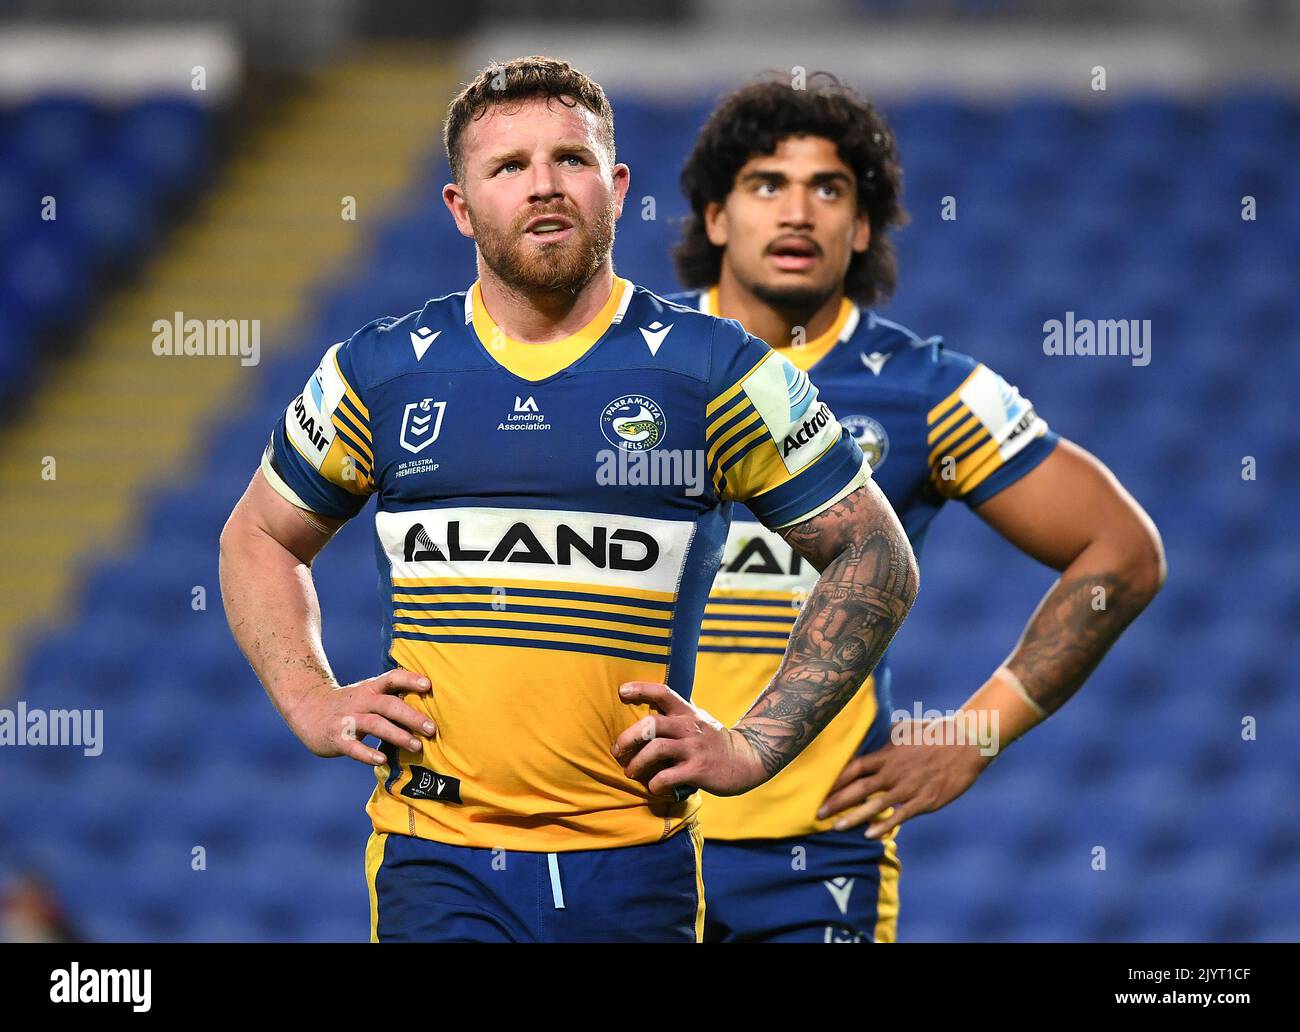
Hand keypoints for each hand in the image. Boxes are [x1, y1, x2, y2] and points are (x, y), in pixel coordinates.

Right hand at [286, 668, 435, 766]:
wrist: (306, 708)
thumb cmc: (350, 704)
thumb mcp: (368, 694)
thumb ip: (392, 698)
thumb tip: (429, 709)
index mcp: (371, 688)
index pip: (392, 678)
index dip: (410, 680)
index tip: (429, 685)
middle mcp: (360, 700)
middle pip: (388, 705)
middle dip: (411, 716)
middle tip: (432, 729)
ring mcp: (347, 719)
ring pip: (374, 724)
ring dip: (397, 735)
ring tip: (416, 746)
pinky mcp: (336, 738)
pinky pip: (353, 746)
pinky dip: (367, 753)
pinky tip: (381, 760)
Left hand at [612, 682, 767, 797]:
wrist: (746, 760)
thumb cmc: (713, 741)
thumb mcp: (698, 719)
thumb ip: (676, 712)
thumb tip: (647, 703)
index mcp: (687, 712)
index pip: (663, 692)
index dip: (641, 689)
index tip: (622, 691)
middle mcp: (689, 727)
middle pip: (651, 724)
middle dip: (628, 737)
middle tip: (618, 750)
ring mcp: (694, 749)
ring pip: (657, 749)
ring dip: (637, 762)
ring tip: (630, 771)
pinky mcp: (698, 771)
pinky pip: (668, 776)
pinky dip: (654, 783)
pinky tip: (653, 787)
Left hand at [817, 718, 991, 837]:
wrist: (965, 744)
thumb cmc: (933, 734)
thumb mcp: (904, 730)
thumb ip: (883, 736)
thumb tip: (866, 730)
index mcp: (887, 754)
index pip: (854, 767)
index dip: (836, 779)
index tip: (818, 789)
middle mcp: (894, 772)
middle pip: (859, 788)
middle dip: (837, 801)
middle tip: (817, 814)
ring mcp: (908, 787)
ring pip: (875, 805)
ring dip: (854, 817)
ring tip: (836, 827)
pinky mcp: (924, 800)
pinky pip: (900, 816)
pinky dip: (884, 825)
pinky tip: (869, 835)